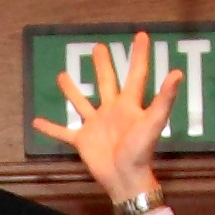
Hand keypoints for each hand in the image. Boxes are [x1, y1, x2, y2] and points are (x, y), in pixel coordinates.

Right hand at [29, 35, 182, 214]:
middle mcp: (111, 111)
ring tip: (61, 75)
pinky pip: (63, 132)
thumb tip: (177, 73)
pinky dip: (51, 128)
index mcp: (129, 105)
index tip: (141, 35)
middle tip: (98, 47)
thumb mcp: (154, 122)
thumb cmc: (141, 151)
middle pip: (106, 82)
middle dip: (103, 65)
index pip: (136, 74)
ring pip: (81, 102)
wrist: (125, 178)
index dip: (139, 55)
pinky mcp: (82, 141)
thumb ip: (164, 98)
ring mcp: (95, 126)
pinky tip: (37, 121)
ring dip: (71, 90)